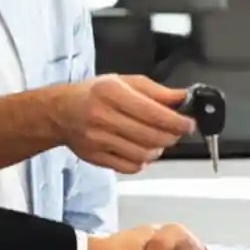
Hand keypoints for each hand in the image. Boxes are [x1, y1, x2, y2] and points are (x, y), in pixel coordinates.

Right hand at [51, 75, 193, 173]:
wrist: (61, 111)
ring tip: (158, 140)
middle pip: (150, 136)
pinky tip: (141, 150)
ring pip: (142, 154)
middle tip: (177, 131)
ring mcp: (98, 139)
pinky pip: (129, 167)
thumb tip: (182, 98)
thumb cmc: (95, 93)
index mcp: (112, 93)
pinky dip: (142, 162)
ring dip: (158, 150)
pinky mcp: (96, 157)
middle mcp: (103, 116)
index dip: (176, 121)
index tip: (189, 123)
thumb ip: (156, 91)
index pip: (152, 112)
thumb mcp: (125, 82)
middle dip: (172, 136)